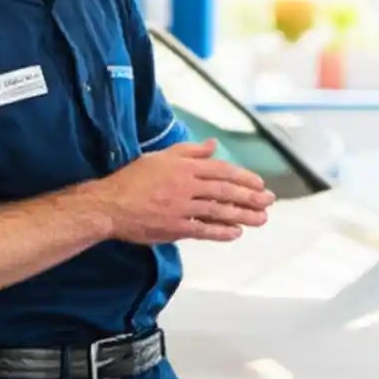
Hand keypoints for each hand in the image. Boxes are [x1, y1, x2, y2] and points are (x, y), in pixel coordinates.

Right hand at [99, 139, 276, 243]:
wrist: (110, 205)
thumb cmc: (133, 179)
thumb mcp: (161, 157)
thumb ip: (189, 152)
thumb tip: (213, 145)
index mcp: (184, 167)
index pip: (221, 171)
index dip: (243, 178)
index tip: (259, 184)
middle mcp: (186, 185)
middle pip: (225, 190)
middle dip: (250, 197)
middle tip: (268, 202)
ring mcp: (181, 208)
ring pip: (218, 210)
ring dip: (242, 215)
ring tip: (261, 219)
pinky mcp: (174, 227)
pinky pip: (203, 230)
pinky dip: (221, 232)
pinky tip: (236, 233)